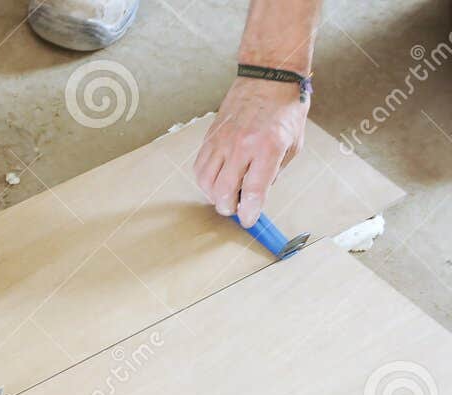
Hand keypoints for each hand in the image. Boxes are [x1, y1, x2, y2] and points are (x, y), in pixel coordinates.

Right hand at [194, 76, 309, 227]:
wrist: (267, 77)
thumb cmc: (285, 109)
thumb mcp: (293, 144)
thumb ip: (274, 172)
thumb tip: (255, 195)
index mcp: (269, 147)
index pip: (252, 191)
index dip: (248, 213)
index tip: (249, 220)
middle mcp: (242, 145)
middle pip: (223, 192)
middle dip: (229, 208)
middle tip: (236, 208)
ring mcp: (222, 141)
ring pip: (206, 183)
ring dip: (214, 196)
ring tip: (225, 194)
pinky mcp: (210, 138)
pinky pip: (199, 168)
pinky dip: (205, 181)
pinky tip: (216, 180)